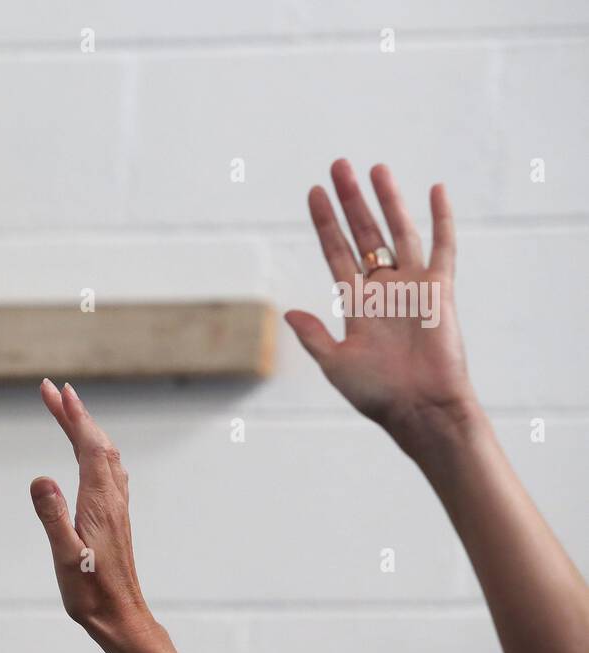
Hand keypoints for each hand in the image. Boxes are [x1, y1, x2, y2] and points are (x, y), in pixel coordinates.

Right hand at [29, 379, 155, 648]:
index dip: (72, 415)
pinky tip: (92, 454)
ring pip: (105, 455)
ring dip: (87, 428)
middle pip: (97, 443)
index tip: (54, 390)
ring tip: (68, 411)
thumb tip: (39, 479)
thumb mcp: (65, 556)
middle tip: (53, 390)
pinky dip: (95, 449)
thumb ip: (52, 516)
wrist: (121, 617)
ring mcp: (116, 507)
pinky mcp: (114, 518)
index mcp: (99, 502)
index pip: (88, 446)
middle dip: (75, 414)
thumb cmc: (91, 592)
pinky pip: (107, 470)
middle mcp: (112, 498)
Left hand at [284, 160, 479, 452]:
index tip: (314, 193)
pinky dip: (440, 219)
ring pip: (398, 232)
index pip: (336, 251)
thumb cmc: (376, 393)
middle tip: (339, 165)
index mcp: (355, 303)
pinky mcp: (440, 290)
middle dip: (352, 200)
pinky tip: (435, 190)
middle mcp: (383, 288)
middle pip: (364, 233)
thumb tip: (288, 312)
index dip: (325, 223)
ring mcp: (412, 286)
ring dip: (387, 200)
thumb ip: (313, 335)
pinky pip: (442, 248)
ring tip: (375, 169)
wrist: (419, 408)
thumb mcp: (335, 363)